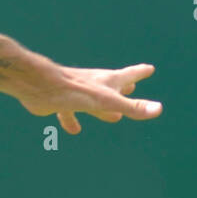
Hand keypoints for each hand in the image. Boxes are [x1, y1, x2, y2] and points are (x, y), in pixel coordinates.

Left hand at [18, 63, 161, 134]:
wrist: (37, 86)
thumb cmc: (73, 91)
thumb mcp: (106, 101)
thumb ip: (131, 107)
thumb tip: (158, 109)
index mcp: (106, 81)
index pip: (128, 75)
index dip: (139, 72)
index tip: (149, 68)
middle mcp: (93, 84)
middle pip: (112, 85)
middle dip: (124, 87)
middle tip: (132, 85)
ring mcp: (76, 92)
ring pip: (93, 101)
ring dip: (103, 109)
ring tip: (113, 117)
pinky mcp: (60, 102)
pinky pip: (69, 112)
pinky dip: (73, 120)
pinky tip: (74, 129)